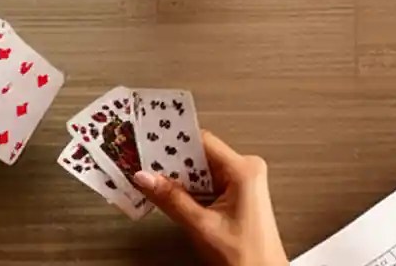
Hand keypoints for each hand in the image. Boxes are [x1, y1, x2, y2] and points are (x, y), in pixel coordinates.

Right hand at [133, 131, 287, 265]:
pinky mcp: (238, 195)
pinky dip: (189, 190)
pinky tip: (174, 197)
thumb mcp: (202, 226)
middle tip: (147, 167)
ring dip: (179, 179)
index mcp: (244, 171)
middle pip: (200, 155)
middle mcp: (247, 172)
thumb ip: (171, 199)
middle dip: (172, 164)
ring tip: (156, 184)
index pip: (201, 141)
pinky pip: (208, 183)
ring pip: (201, 170)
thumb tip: (147, 178)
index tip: (150, 144)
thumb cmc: (249, 258)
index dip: (173, 143)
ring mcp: (243, 183)